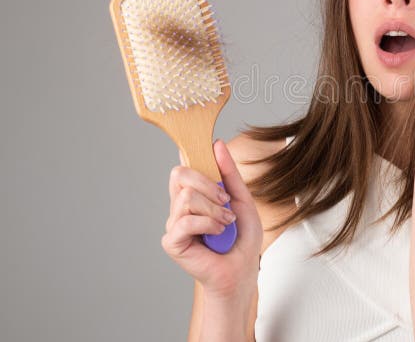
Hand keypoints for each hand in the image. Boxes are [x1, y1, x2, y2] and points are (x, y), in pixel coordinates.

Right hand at [161, 139, 263, 298]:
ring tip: (226, 223)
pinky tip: (217, 233)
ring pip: (187, 197)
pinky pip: (186, 220)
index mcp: (194, 195)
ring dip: (214, 210)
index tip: (206, 148)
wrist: (242, 269)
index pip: (183, 167)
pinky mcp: (172, 241)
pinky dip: (208, 224)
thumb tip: (217, 144)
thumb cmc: (242, 237)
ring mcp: (174, 223)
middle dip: (208, 184)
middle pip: (179, 175)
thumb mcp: (242, 199)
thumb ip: (229, 173)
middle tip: (225, 201)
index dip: (190, 156)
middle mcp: (180, 207)